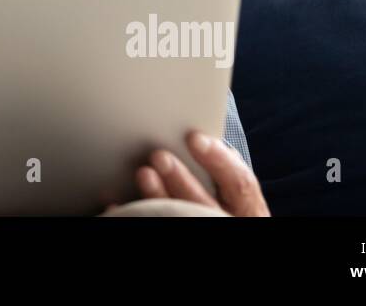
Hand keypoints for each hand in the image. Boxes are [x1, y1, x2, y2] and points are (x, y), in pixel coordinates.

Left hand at [133, 130, 270, 216]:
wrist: (206, 218)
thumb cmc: (217, 199)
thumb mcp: (229, 187)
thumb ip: (216, 167)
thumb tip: (190, 134)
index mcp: (246, 206)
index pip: (240, 183)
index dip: (218, 159)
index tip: (194, 138)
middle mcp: (226, 220)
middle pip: (206, 204)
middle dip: (182, 179)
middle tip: (159, 156)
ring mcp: (204, 227)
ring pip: (182, 217)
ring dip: (157, 196)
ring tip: (142, 174)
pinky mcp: (178, 229)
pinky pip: (153, 224)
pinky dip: (132, 213)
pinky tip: (118, 204)